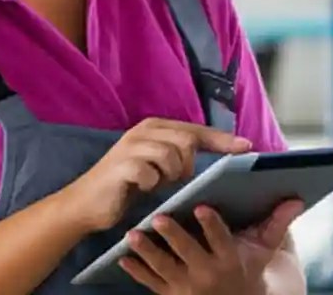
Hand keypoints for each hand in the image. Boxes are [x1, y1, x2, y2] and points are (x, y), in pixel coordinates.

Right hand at [61, 118, 252, 233]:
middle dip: (189, 165)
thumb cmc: (126, 186)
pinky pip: (151, 173)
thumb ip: (180, 159)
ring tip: (157, 184)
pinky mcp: (122, 165)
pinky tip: (141, 188)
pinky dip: (151, 184)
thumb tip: (218, 161)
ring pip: (172, 155)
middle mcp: (144, 131)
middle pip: (187, 140)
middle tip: (175, 180)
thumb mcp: (157, 168)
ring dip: (171, 175)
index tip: (247, 147)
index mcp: (155, 128)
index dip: (222, 139)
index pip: (196, 130)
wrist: (85, 204)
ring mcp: (132, 146)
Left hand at [118, 199, 305, 294]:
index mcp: (230, 259)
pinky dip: (137, 271)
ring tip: (133, 234)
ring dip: (148, 252)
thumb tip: (296, 199)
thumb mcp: (263, 250)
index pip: (221, 240)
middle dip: (174, 236)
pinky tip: (123, 257)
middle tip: (159, 216)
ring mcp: (187, 287)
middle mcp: (208, 275)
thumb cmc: (247, 269)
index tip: (203, 206)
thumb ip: (277, 224)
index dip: (212, 225)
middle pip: (188, 253)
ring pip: (164, 268)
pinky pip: (151, 283)